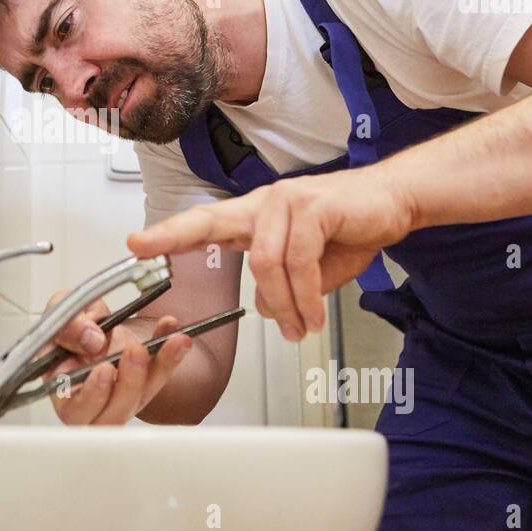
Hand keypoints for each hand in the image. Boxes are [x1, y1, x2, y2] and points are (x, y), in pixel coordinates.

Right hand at [38, 289, 191, 425]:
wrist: (86, 324)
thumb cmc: (67, 327)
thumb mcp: (57, 314)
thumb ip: (69, 326)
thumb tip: (92, 340)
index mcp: (61, 389)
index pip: (75, 409)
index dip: (92, 395)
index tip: (104, 369)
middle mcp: (91, 403)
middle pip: (112, 415)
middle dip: (128, 383)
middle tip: (135, 351)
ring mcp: (119, 398)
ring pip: (141, 399)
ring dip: (159, 369)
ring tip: (171, 340)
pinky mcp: (142, 386)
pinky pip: (159, 378)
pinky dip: (171, 357)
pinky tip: (178, 337)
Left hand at [126, 167, 414, 340]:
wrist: (395, 202)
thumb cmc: (352, 228)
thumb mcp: (314, 268)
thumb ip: (287, 286)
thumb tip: (273, 311)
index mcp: (258, 216)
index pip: (205, 222)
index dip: (169, 233)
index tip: (136, 244)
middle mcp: (267, 203)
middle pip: (212, 222)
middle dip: (172, 236)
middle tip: (142, 248)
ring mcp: (288, 201)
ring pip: (265, 262)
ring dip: (283, 304)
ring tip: (299, 329)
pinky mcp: (314, 207)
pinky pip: (298, 261)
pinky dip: (306, 295)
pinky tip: (314, 315)